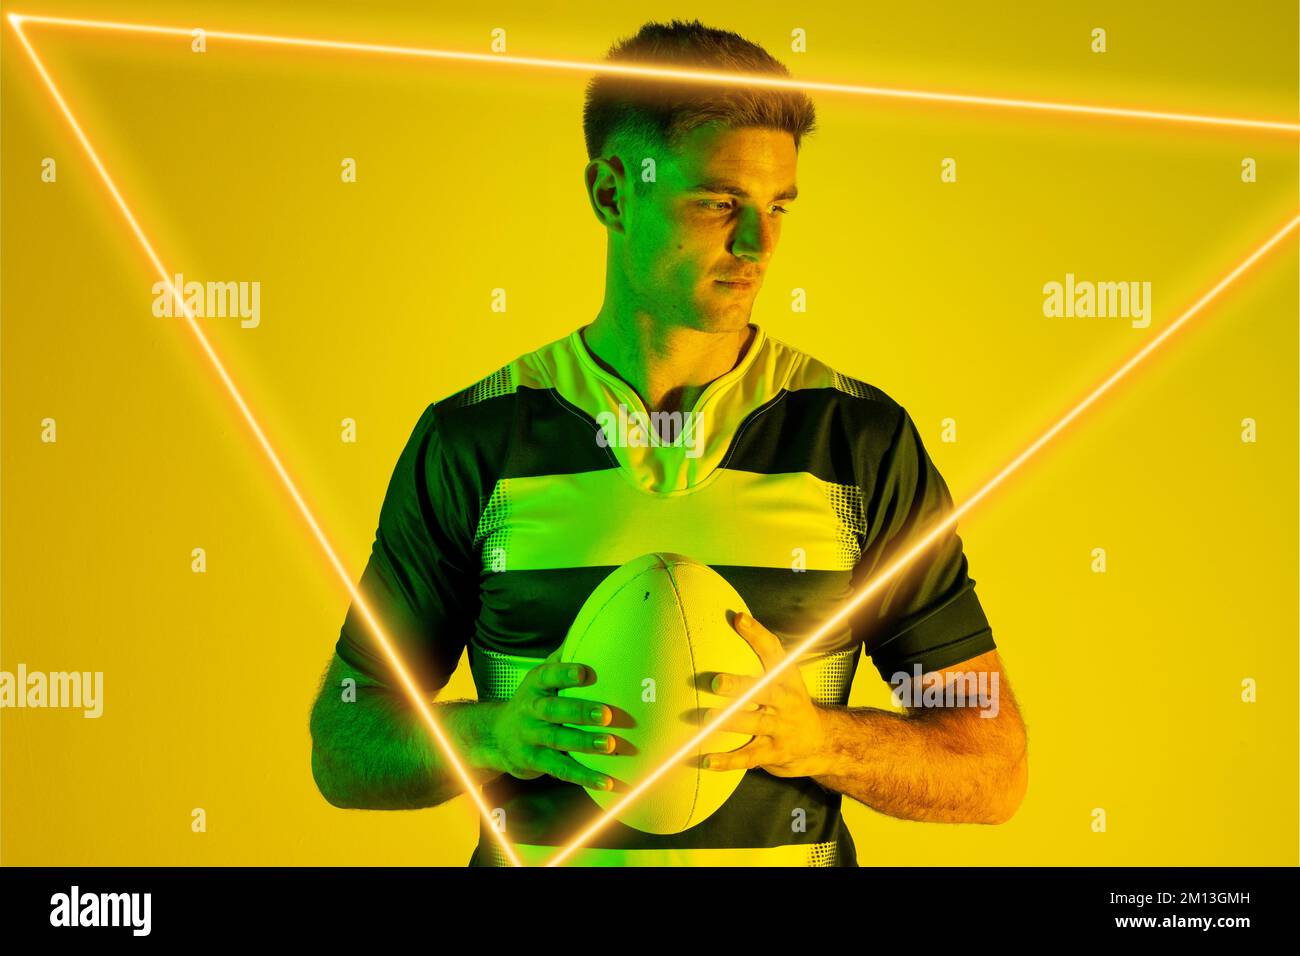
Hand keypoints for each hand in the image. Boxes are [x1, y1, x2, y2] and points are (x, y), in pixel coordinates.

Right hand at [486, 648, 617, 790]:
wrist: (494, 736)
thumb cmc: (533, 701)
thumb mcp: (541, 677)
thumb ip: (562, 658)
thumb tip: (589, 626)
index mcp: (535, 685)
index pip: (548, 675)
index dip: (565, 674)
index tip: (585, 672)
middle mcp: (530, 710)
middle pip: (553, 710)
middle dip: (579, 712)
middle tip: (606, 714)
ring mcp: (530, 737)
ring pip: (557, 741)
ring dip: (584, 744)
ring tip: (610, 745)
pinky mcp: (533, 762)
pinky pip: (560, 769)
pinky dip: (584, 776)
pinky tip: (607, 781)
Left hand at [701, 612, 830, 777]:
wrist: (823, 742)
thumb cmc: (793, 703)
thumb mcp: (786, 677)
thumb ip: (765, 653)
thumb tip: (736, 616)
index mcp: (787, 679)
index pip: (774, 652)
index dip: (757, 635)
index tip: (739, 618)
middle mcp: (785, 701)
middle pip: (764, 691)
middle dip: (740, 686)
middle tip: (715, 681)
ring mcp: (779, 728)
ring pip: (753, 724)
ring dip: (728, 721)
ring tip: (705, 717)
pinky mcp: (772, 753)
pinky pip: (747, 757)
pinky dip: (726, 761)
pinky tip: (705, 760)